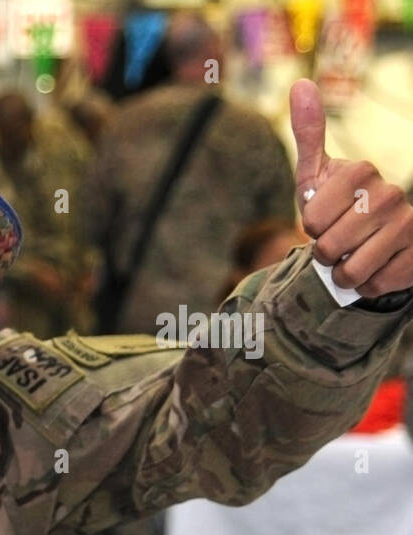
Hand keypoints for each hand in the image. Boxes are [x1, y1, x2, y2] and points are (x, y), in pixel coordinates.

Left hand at [291, 79, 412, 297]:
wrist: (376, 239)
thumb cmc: (339, 206)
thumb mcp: (317, 175)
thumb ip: (309, 134)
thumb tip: (300, 83)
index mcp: (362, 171)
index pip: (310, 220)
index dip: (310, 227)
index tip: (324, 217)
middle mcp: (390, 193)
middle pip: (327, 247)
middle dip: (325, 252)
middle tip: (340, 239)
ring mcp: (408, 225)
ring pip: (349, 270)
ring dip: (343, 271)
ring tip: (354, 253)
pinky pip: (372, 284)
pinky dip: (365, 284)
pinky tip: (376, 265)